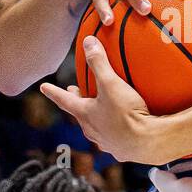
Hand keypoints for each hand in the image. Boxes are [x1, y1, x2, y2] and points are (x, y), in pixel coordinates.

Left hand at [41, 37, 161, 162]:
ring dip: (94, 115)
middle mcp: (92, 130)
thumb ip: (99, 63)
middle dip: (76, 101)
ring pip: (95, 126)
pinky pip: (113, 135)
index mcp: (85, 114)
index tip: (43, 87)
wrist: (148, 143)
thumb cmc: (126, 114)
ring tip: (98, 109)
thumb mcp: (111, 84)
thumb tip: (88, 42)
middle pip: (80, 113)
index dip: (53, 91)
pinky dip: (113, 127)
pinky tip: (121, 126)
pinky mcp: (122, 149)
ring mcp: (106, 142)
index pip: (64, 100)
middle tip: (73, 92)